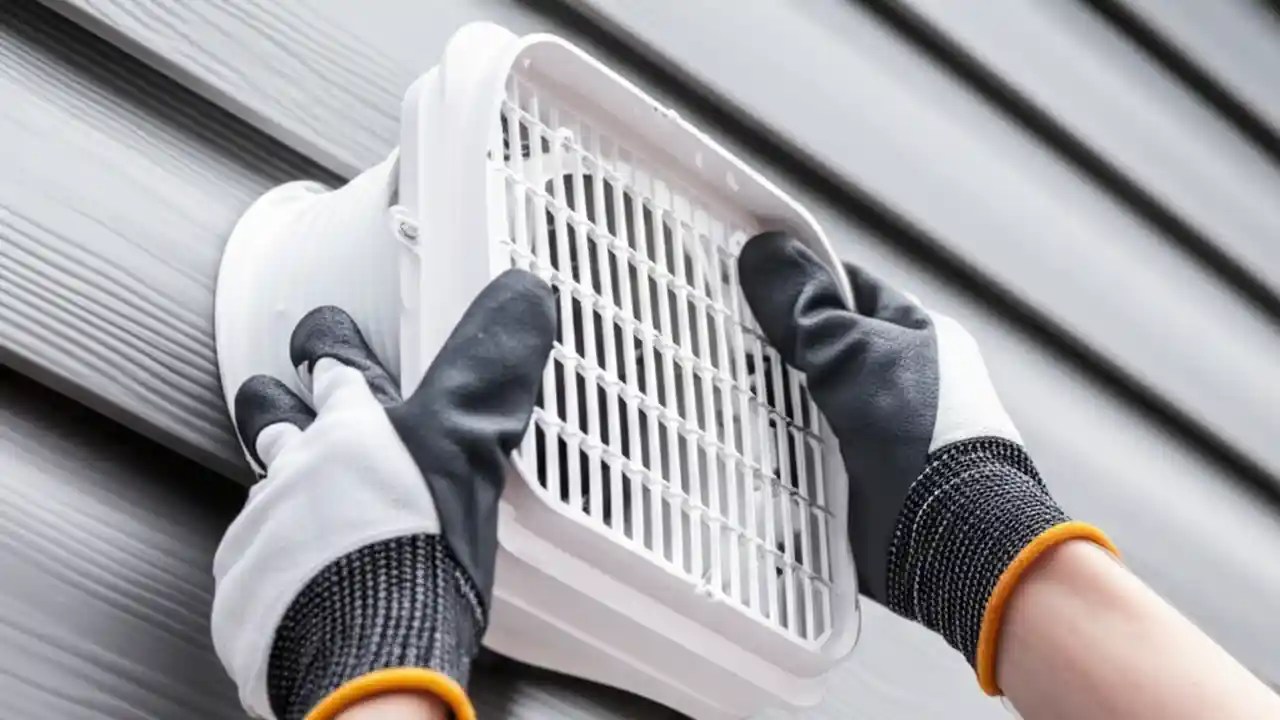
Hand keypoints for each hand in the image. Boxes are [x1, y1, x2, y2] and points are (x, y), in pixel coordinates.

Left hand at [210, 269, 555, 719]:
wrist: (370, 650)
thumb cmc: (416, 546)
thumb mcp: (466, 443)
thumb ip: (491, 368)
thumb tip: (526, 293)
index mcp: (347, 430)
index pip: (330, 362)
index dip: (327, 341)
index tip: (323, 333)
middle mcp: (293, 473)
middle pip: (269, 419)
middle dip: (275, 405)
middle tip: (280, 404)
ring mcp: (263, 535)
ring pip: (264, 499)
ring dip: (286, 500)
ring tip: (315, 522)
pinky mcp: (246, 595)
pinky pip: (254, 572)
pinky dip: (278, 572)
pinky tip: (309, 587)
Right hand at [737, 232, 1113, 693]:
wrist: (955, 538)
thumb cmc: (925, 434)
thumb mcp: (853, 353)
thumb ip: (803, 308)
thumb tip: (762, 252)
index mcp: (914, 335)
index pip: (844, 290)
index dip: (795, 282)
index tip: (743, 279)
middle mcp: (898, 383)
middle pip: (818, 352)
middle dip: (771, 354)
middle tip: (716, 346)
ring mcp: (879, 437)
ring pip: (806, 410)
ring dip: (769, 414)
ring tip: (713, 402)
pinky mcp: (859, 487)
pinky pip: (805, 465)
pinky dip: (776, 464)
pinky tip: (738, 458)